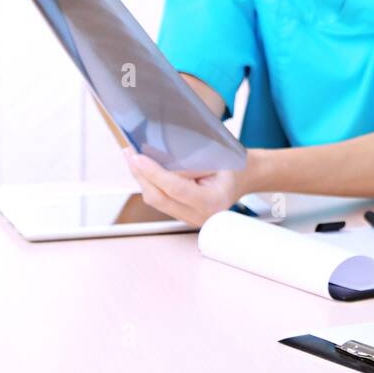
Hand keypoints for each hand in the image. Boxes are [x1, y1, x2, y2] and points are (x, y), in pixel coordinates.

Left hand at [123, 146, 247, 227]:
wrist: (243, 178)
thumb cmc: (234, 165)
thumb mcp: (218, 159)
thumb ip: (190, 166)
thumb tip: (159, 162)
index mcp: (213, 202)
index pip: (176, 189)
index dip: (154, 173)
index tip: (138, 158)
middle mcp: (200, 216)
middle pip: (159, 198)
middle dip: (141, 175)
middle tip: (130, 153)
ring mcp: (190, 219)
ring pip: (156, 200)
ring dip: (141, 179)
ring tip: (132, 157)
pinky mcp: (182, 215)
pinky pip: (160, 200)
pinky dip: (149, 184)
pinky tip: (144, 169)